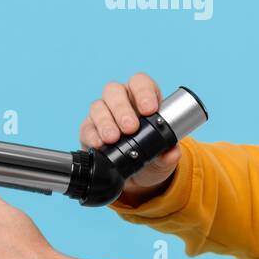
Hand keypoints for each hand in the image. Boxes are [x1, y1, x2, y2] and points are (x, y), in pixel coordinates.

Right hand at [80, 73, 180, 204]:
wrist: (135, 175)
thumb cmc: (151, 155)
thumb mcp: (164, 156)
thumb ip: (170, 153)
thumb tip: (171, 152)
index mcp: (142, 98)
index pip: (140, 83)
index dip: (144, 92)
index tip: (149, 109)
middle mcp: (120, 101)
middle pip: (114, 91)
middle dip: (122, 108)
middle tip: (131, 128)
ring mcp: (102, 114)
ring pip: (98, 106)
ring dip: (105, 122)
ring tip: (113, 138)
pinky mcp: (88, 130)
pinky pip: (87, 127)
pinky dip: (92, 135)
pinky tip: (99, 144)